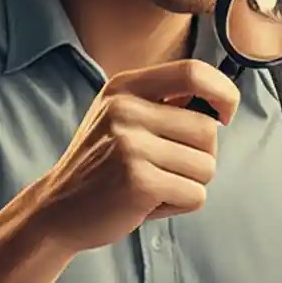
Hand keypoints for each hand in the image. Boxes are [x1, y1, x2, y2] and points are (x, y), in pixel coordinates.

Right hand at [31, 59, 240, 253]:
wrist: (56, 210)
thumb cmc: (101, 166)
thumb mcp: (120, 118)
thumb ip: (164, 104)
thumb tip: (221, 103)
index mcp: (125, 87)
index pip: (194, 72)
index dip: (223, 92)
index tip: (224, 114)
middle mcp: (126, 109)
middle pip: (208, 130)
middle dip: (200, 156)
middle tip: (166, 169)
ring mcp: (131, 145)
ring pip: (206, 166)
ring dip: (189, 184)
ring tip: (153, 185)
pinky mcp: (138, 181)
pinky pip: (195, 195)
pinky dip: (179, 205)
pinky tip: (148, 203)